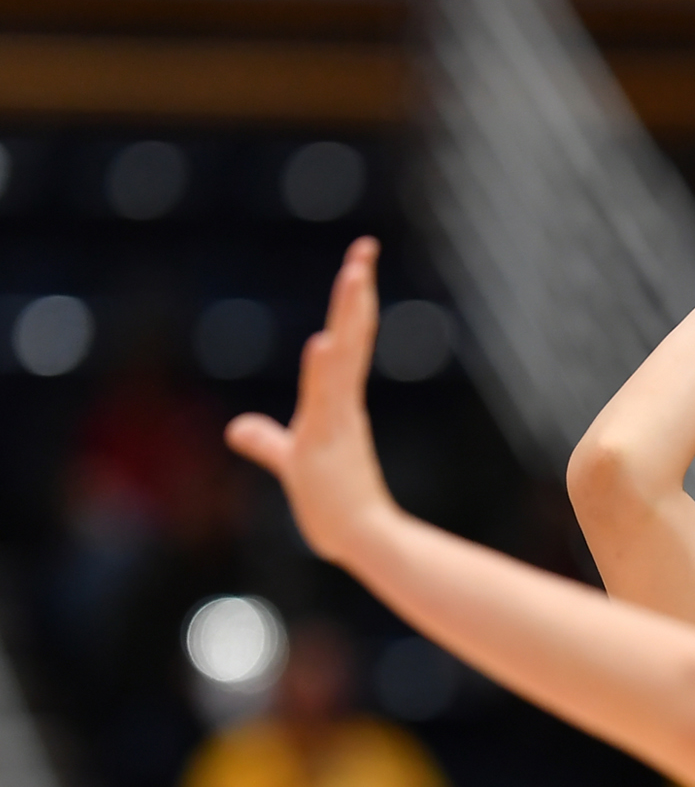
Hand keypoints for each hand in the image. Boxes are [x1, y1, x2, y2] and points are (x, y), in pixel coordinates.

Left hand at [225, 238, 400, 563]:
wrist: (360, 539)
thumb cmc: (333, 505)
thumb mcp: (290, 463)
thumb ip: (265, 441)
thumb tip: (236, 427)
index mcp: (339, 402)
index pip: (348, 339)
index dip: (352, 301)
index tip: (359, 263)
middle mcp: (343, 403)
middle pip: (353, 335)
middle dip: (356, 290)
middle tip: (365, 247)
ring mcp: (338, 420)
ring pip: (346, 357)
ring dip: (349, 314)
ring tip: (354, 274)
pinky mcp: (328, 442)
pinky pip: (327, 399)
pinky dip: (325, 371)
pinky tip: (323, 343)